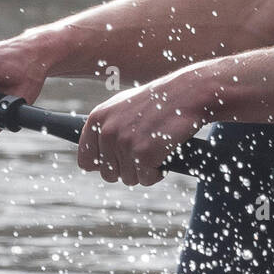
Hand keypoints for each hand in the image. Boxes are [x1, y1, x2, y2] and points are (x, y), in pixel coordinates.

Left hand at [77, 70, 211, 185]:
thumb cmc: (159, 100)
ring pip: (129, 178)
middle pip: (108, 174)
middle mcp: (107, 131)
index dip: (105, 164)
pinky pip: (146, 179)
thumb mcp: (123, 107)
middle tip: (145, 152)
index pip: (86, 160)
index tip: (119, 160)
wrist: (187, 94)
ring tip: (157, 148)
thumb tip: (93, 159)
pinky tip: (165, 154)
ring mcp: (124, 143)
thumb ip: (105, 128)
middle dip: (128, 168)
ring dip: (145, 170)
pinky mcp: (143, 155)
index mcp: (97, 119)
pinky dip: (158, 172)